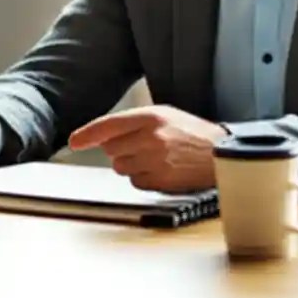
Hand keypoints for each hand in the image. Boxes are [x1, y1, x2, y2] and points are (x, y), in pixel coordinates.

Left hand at [68, 105, 228, 191]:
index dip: (87, 134)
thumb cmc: (192, 134)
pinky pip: (135, 182)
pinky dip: (143, 178)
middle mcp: (150, 138)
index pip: (108, 125)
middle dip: (120, 149)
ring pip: (121, 167)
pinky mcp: (160, 181)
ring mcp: (155, 161)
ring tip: (154, 158)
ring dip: (131, 164)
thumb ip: (133, 122)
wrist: (221, 154)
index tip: (75, 141)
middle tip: (140, 147)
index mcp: (151, 117)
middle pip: (111, 149)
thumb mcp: (165, 115)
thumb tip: (103, 135)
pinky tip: (161, 170)